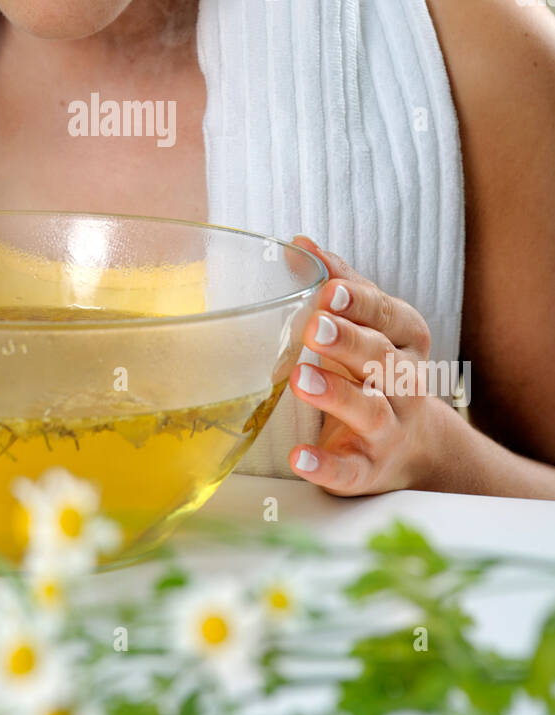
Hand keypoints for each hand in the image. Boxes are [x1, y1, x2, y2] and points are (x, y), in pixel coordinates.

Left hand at [285, 235, 436, 494]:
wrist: (414, 447)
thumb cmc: (377, 372)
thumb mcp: (369, 327)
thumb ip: (339, 285)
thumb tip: (301, 243)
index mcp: (405, 343)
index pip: (389, 317)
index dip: (361, 304)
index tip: (330, 290)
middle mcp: (405, 386)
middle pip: (382, 360)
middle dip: (349, 342)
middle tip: (314, 326)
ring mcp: (390, 430)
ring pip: (370, 412)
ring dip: (336, 395)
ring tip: (300, 378)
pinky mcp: (368, 470)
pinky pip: (350, 470)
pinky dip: (326, 465)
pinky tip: (300, 457)